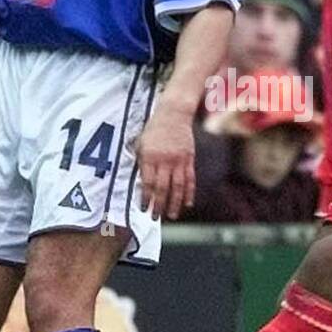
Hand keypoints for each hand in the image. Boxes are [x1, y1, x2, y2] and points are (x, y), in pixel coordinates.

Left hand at [136, 104, 195, 220]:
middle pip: (162, 188)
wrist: (174, 113)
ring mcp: (179, 160)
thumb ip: (141, 162)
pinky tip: (187, 204)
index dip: (146, 198)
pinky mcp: (189, 159)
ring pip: (177, 187)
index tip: (143, 208)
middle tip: (155, 217)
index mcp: (150, 156)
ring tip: (172, 215)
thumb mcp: (141, 142)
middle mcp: (165, 160)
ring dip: (174, 203)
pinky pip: (190, 179)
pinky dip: (189, 193)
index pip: (148, 183)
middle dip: (158, 205)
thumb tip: (142, 183)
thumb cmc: (154, 128)